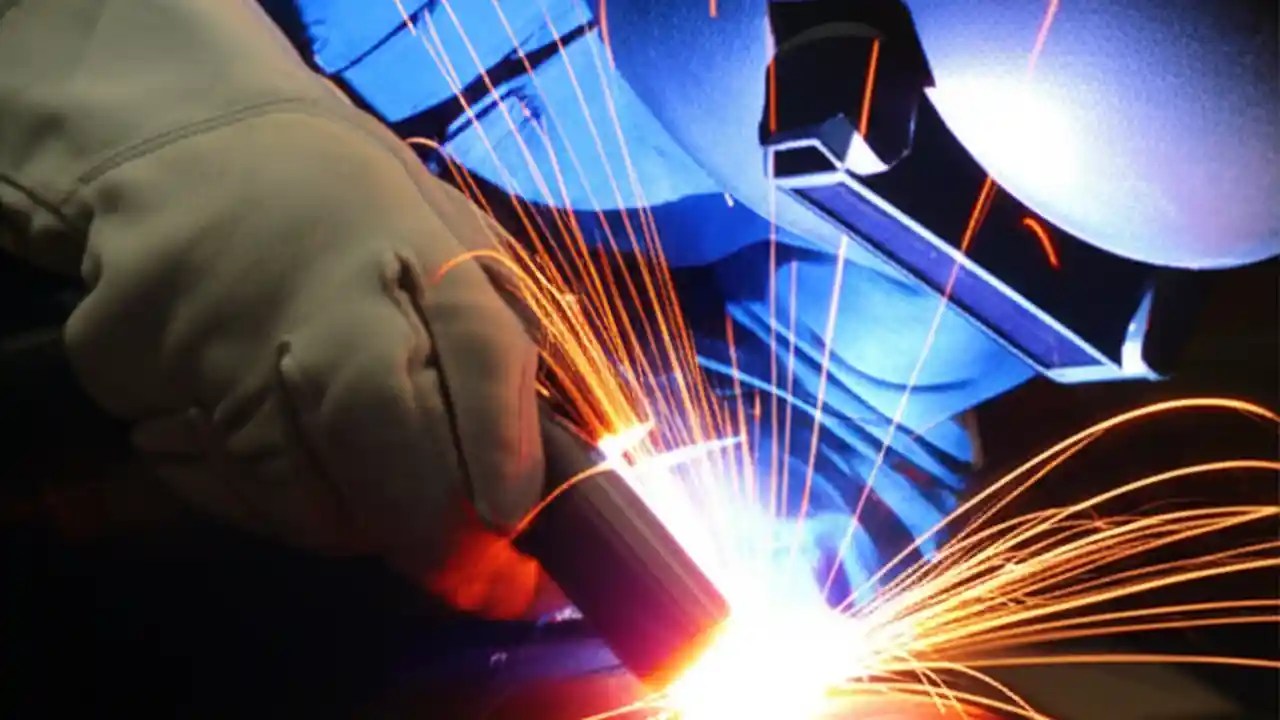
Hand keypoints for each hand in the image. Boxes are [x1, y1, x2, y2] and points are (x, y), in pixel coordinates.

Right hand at [0, 1, 548, 618]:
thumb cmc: (350, 205)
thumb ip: (506, 326)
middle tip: (465, 569)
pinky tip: (278, 460)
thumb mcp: (450, 232)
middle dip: (429, 526)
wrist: (189, 143)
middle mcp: (316, 283)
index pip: (479, 345)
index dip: (501, 448)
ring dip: (347, 521)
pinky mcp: (130, 364)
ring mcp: (215, 324)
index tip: (515, 523)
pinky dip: (261, 500)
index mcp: (416, 239)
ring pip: (292, 484)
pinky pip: (212, 478)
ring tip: (369, 499)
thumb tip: (578, 440)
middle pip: (379, 426)